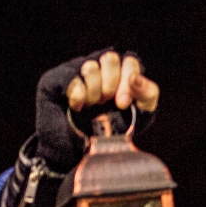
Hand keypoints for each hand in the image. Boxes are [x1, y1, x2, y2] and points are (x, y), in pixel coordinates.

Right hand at [33, 49, 160, 170]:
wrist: (81, 148)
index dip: (128, 81)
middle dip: (111, 85)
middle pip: (110, 58)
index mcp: (121, 71)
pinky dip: (78, 96)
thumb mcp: (140, 113)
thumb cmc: (113, 127)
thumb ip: (147, 93)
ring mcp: (78, 70)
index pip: (130, 61)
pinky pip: (71, 78)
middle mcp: (99, 66)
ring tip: (92, 105)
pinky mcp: (57, 79)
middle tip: (106, 103)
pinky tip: (78, 106)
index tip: (123, 103)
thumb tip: (135, 78)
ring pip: (90, 67)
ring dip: (94, 92)